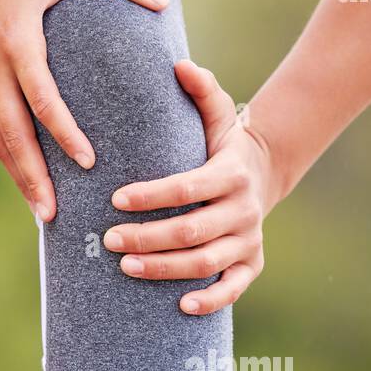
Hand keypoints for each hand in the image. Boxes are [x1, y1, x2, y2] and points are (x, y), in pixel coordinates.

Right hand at [0, 0, 168, 221]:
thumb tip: (164, 3)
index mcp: (17, 39)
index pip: (41, 97)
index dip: (63, 132)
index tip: (87, 161)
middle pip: (11, 133)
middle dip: (31, 176)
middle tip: (53, 215)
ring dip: (16, 175)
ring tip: (41, 211)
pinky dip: (6, 155)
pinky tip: (24, 177)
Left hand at [103, 60, 274, 314]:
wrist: (262, 174)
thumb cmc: (222, 145)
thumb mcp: (217, 116)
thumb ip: (201, 91)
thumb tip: (179, 65)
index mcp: (230, 173)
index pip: (186, 187)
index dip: (151, 195)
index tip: (114, 199)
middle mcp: (243, 209)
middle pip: (191, 231)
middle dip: (147, 237)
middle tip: (108, 239)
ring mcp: (249, 239)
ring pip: (206, 262)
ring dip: (165, 269)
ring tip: (126, 267)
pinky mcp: (252, 264)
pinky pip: (234, 288)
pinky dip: (211, 300)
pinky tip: (179, 305)